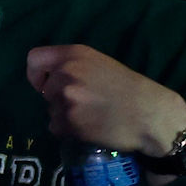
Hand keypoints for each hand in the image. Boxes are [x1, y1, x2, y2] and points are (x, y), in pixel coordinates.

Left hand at [24, 43, 185, 159]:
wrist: (151, 115)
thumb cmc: (131, 89)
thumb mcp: (100, 64)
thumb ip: (73, 66)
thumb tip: (51, 80)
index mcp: (74, 54)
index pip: (34, 59)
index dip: (38, 75)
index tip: (47, 84)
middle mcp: (66, 73)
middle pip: (45, 91)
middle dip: (59, 100)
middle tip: (84, 105)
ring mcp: (66, 98)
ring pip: (51, 110)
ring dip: (65, 116)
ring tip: (91, 117)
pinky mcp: (69, 122)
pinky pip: (56, 128)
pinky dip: (69, 132)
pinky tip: (90, 128)